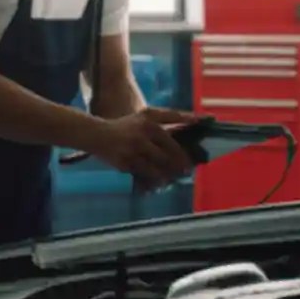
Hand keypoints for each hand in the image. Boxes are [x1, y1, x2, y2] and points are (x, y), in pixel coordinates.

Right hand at [86, 107, 200, 189]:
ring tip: (176, 177)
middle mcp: (142, 134)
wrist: (97, 135)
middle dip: (180, 163)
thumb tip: (193, 124)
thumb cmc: (126, 126)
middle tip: (188, 170)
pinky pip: (145, 173)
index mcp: (149, 121)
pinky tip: (159, 181)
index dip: (187, 134)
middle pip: (168, 153)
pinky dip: (154, 178)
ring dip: (169, 173)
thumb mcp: (144, 117)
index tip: (201, 137)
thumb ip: (167, 121)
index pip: (173, 130)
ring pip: (158, 166)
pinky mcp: (126, 162)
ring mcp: (134, 149)